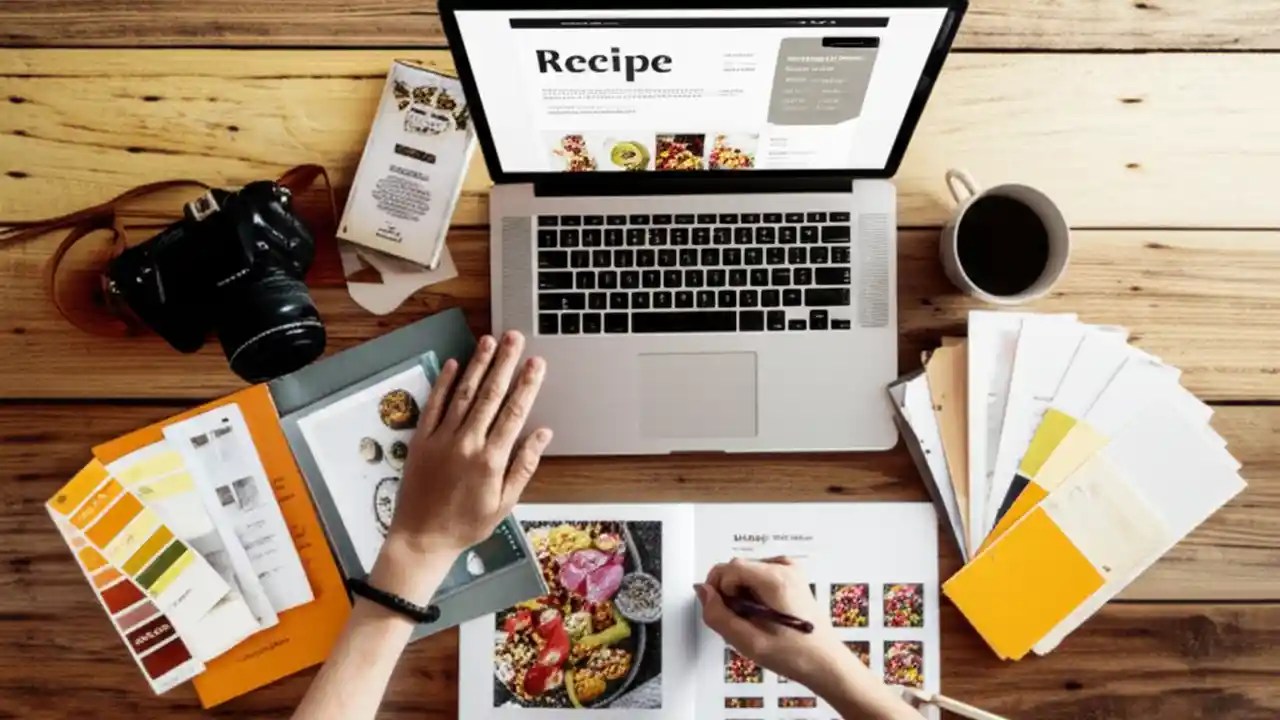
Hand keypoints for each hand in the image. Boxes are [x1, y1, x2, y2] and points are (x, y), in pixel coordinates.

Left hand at [388, 331, 551, 558]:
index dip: (527, 385)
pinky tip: (455, 364)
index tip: (537, 363)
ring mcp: (441, 439)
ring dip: (477, 365)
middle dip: (504, 363)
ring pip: (464, 394)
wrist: (420, 538)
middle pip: (490, 395)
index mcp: (491, 460)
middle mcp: (466, 443)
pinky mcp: (421, 440)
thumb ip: (524, 466)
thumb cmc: (467, 525)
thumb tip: (543, 433)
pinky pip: (434, 405)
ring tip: (489, 341)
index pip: (514, 413)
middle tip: (514, 337)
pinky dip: (445, 383)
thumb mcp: (504, 503)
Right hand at [697, 557, 851, 689]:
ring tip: (753, 622)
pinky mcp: (791, 577)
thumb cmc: (795, 655)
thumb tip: (703, 592)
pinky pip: (758, 576)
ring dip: (740, 595)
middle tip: (740, 622)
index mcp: (776, 579)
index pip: (729, 568)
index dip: (718, 591)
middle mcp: (785, 568)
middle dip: (729, 594)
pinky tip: (761, 616)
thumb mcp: (749, 642)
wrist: (826, 663)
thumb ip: (719, 615)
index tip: (725, 612)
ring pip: (745, 572)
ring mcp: (790, 571)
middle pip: (737, 568)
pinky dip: (752, 593)